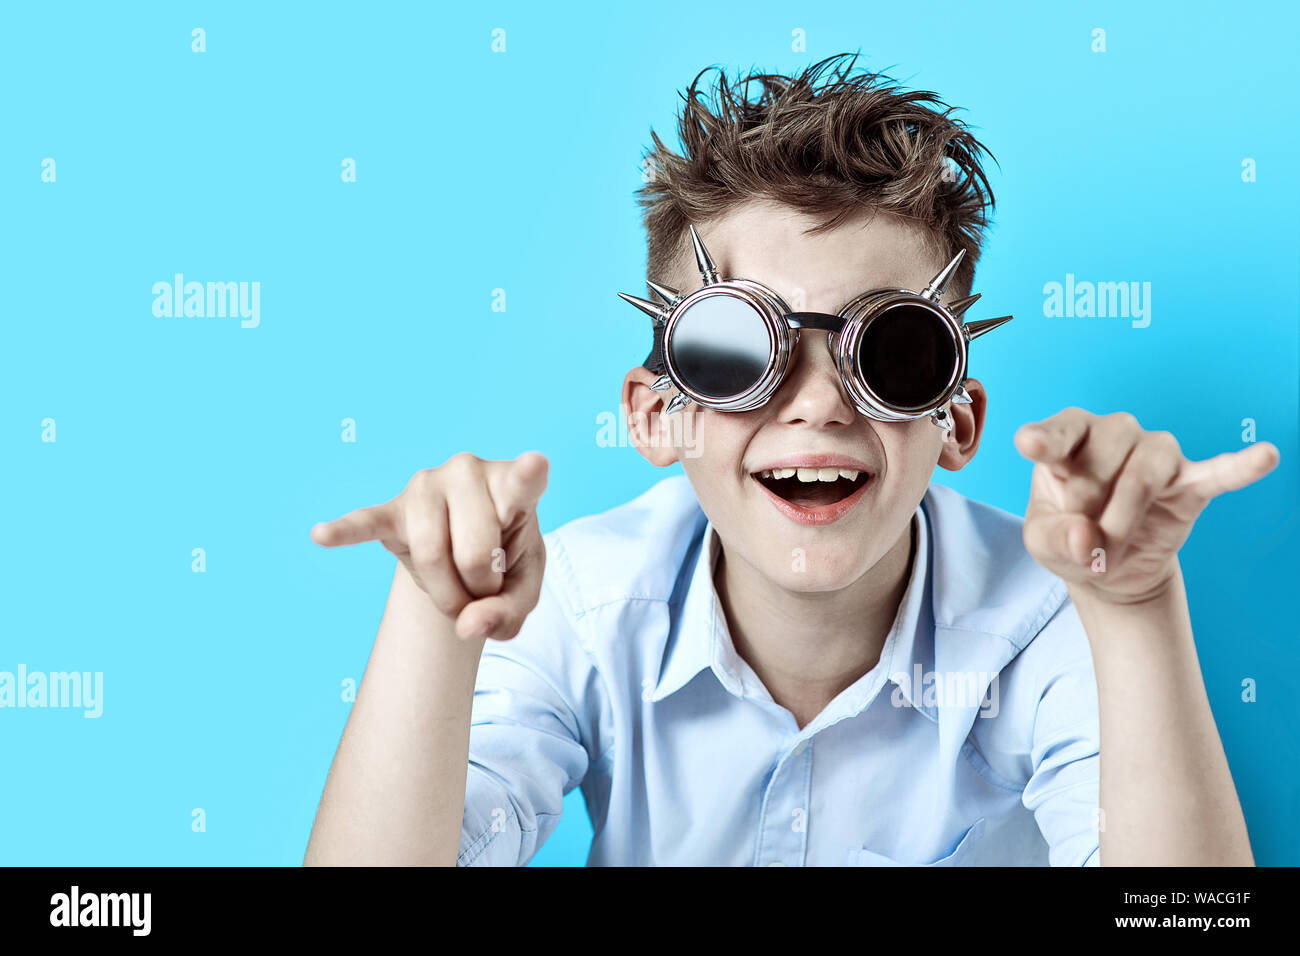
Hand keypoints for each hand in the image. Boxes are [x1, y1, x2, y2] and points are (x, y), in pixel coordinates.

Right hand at [310, 451, 549, 639]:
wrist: (466, 554)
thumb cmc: (504, 561)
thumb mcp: (523, 590)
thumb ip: (509, 612)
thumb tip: (468, 627)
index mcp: (515, 489)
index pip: (524, 482)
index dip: (528, 475)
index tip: (534, 464)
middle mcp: (471, 473)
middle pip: (475, 554)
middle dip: (479, 591)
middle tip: (482, 589)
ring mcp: (427, 486)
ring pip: (433, 556)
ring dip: (447, 595)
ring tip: (457, 591)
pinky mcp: (392, 508)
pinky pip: (366, 522)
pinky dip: (345, 531)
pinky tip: (321, 535)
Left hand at [1014, 408, 1278, 603]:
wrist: (1110, 570)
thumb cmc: (1070, 538)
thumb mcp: (1044, 544)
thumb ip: (1055, 537)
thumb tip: (1085, 539)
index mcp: (1069, 442)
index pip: (1060, 430)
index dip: (1046, 438)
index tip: (1029, 445)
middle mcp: (1113, 437)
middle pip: (1106, 449)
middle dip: (1091, 502)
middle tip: (1085, 540)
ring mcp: (1155, 457)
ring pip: (1147, 467)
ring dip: (1126, 513)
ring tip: (1112, 545)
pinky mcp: (1190, 483)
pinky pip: (1218, 471)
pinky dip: (1239, 466)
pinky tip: (1264, 456)